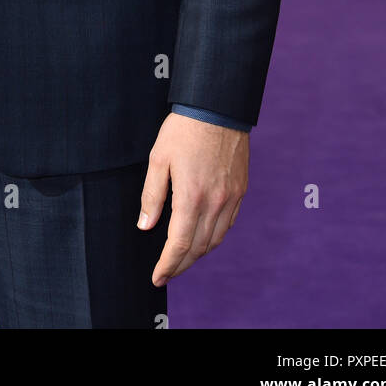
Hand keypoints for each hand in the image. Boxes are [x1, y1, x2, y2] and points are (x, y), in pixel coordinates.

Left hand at [138, 112, 248, 286]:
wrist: (218, 108)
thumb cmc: (184, 130)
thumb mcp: (158, 159)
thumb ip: (152, 196)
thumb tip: (145, 226)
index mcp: (191, 197)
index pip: (179, 244)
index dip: (167, 265)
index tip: (157, 277)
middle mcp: (215, 202)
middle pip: (198, 248)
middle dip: (180, 265)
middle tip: (166, 273)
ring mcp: (231, 198)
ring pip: (215, 239)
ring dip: (198, 254)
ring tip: (181, 260)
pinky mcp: (240, 190)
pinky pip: (228, 224)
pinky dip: (214, 237)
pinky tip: (203, 237)